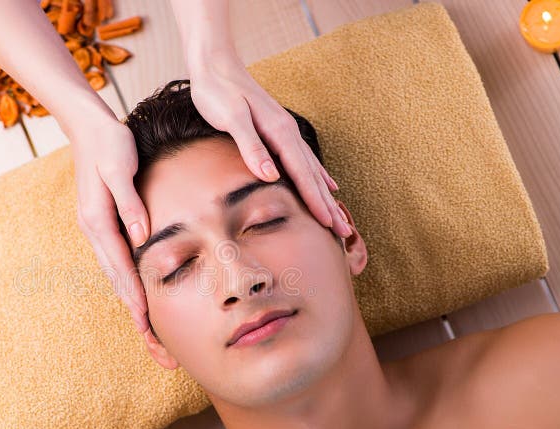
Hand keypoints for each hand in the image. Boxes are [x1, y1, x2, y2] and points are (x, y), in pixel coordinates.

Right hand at [72, 116, 150, 332]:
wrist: (89, 127)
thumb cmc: (109, 143)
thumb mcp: (120, 168)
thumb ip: (130, 204)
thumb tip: (142, 237)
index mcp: (97, 220)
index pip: (120, 268)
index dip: (135, 296)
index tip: (147, 324)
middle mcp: (93, 229)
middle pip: (115, 279)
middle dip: (133, 310)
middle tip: (150, 339)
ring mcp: (95, 228)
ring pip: (114, 273)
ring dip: (129, 300)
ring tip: (145, 326)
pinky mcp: (100, 223)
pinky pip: (114, 260)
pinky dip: (124, 280)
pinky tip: (135, 292)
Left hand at [189, 53, 351, 237]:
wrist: (215, 65)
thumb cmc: (218, 92)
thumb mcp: (231, 118)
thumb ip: (251, 146)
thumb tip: (271, 176)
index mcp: (279, 132)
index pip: (302, 174)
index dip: (315, 200)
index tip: (329, 223)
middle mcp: (287, 133)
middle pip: (313, 176)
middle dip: (328, 204)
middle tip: (344, 232)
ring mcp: (285, 131)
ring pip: (312, 169)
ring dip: (325, 194)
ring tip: (339, 216)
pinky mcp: (277, 130)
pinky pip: (305, 159)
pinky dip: (318, 174)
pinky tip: (328, 183)